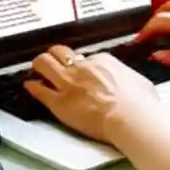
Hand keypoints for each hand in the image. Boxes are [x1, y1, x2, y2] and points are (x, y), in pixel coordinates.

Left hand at [25, 45, 160, 142]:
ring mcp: (69, 83)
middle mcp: (83, 68)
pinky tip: (29, 85)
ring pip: (45, 63)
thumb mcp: (140, 82)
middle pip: (61, 52)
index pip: (85, 57)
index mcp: (103, 61)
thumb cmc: (139, 104)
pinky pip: (40, 90)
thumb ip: (129, 80)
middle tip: (52, 60)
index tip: (80, 68)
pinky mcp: (59, 102)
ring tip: (37, 67)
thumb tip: (135, 84)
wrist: (131, 117)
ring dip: (40, 64)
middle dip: (55, 55)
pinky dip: (33, 86)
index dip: (80, 63)